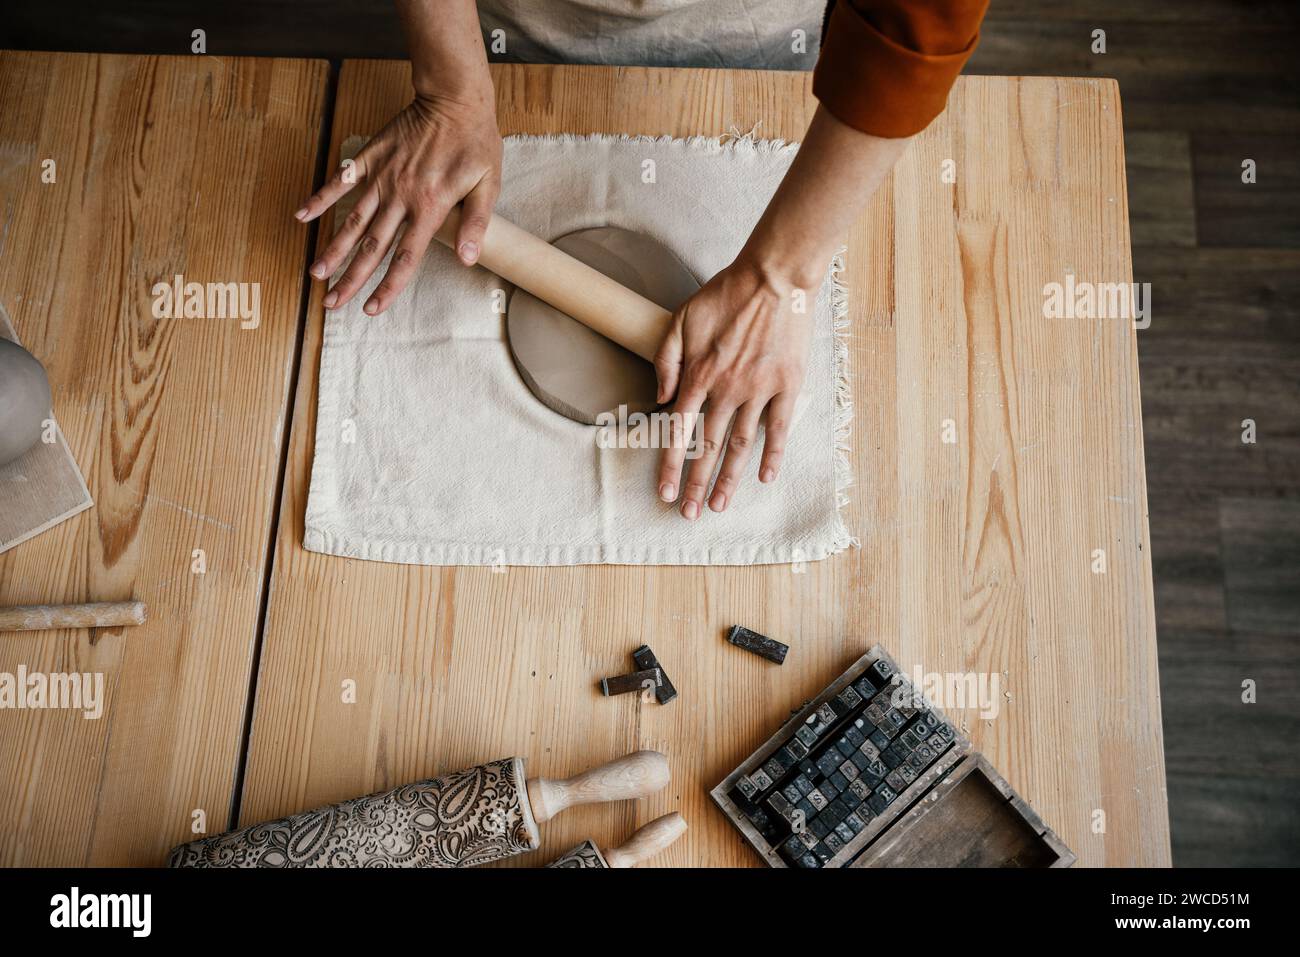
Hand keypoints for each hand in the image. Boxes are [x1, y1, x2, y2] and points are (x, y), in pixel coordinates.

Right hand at [295, 91, 501, 314]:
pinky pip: (342, 181)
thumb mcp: (489, 184)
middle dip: (351, 279)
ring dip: (333, 249)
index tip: (372, 308)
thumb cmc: (475, 142)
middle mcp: (401, 197)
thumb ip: (477, 223)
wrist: (454, 98)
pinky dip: (322, 198)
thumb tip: (468, 259)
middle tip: (332, 303)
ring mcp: (383, 178)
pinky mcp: (371, 157)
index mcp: (430, 208)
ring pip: (353, 221)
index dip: (388, 287)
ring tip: (315, 273)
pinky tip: (303, 216)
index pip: (405, 258)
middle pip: (371, 248)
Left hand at [654, 257, 815, 518]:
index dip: (670, 466)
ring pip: (739, 445)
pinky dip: (772, 455)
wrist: (775, 277)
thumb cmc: (726, 293)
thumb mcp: (681, 319)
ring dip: (728, 479)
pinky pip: (778, 428)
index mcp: (698, 376)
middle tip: (690, 514)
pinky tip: (765, 478)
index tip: (665, 494)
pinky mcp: (787, 385)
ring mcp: (758, 390)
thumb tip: (661, 400)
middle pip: (707, 448)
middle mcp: (726, 390)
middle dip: (697, 485)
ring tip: (720, 506)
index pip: (679, 433)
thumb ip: (666, 361)